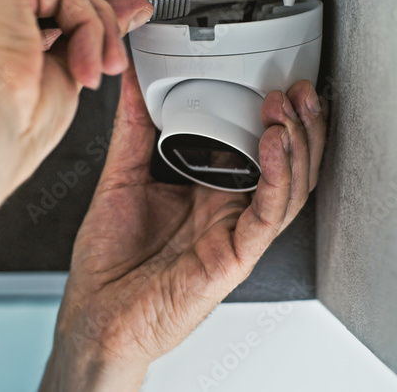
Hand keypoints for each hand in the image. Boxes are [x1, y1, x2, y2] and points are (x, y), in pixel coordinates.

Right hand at [0, 0, 152, 224]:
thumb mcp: (57, 80)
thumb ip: (83, 44)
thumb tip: (119, 19)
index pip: (34, 14)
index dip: (80, 17)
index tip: (117, 21)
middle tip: (136, 1)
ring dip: (98, 26)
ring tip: (110, 64)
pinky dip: (86, 24)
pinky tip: (90, 61)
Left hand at [41, 66, 326, 390]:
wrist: (94, 316)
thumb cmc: (109, 264)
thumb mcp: (120, 177)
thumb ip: (133, 128)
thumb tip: (131, 82)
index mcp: (209, 193)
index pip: (259, 149)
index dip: (277, 116)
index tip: (275, 80)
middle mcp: (229, 213)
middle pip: (289, 166)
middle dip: (302, 125)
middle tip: (299, 88)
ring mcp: (235, 236)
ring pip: (289, 189)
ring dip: (296, 145)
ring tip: (287, 109)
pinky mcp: (233, 259)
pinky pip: (266, 216)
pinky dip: (276, 178)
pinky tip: (273, 146)